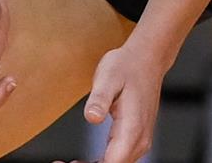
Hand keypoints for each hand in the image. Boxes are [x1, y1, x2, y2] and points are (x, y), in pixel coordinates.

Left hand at [54, 41, 163, 162]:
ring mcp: (139, 141)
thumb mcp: (108, 77)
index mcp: (132, 129)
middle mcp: (139, 140)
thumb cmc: (127, 66)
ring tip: (65, 162)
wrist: (146, 59)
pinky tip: (81, 161)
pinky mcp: (135, 138)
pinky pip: (117, 159)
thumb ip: (100, 99)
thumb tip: (92, 117)